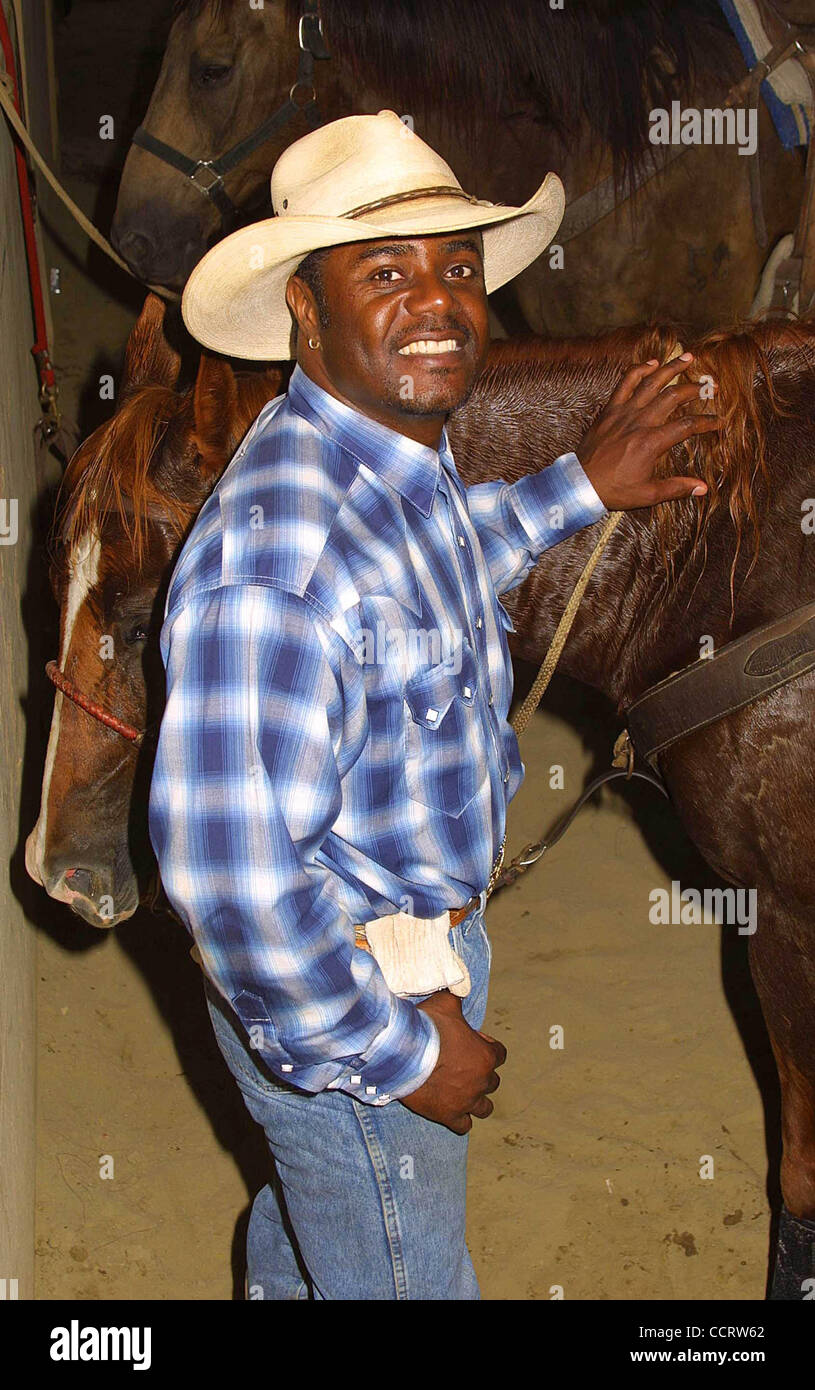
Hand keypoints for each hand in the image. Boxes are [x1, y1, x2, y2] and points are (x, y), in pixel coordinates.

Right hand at [399, 990, 505, 1133]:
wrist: (403, 1054)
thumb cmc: (427, 1027)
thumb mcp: (446, 1003)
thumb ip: (457, 999)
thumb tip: (459, 988)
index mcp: (485, 1055)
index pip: (500, 1054)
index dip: (487, 1048)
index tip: (471, 1044)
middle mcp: (481, 1080)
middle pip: (492, 1081)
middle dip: (480, 1073)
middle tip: (461, 1066)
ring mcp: (466, 1101)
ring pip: (484, 1108)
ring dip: (476, 1100)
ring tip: (461, 1092)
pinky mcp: (449, 1116)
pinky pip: (464, 1125)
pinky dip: (460, 1119)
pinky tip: (450, 1109)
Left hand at [577, 353, 719, 510]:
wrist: (580, 484)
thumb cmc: (614, 490)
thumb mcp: (648, 494)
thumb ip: (677, 488)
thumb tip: (703, 488)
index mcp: (651, 443)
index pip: (687, 425)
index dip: (707, 422)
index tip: (719, 421)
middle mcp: (640, 422)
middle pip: (674, 396)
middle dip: (696, 389)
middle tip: (711, 386)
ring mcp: (623, 412)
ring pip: (651, 382)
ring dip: (672, 369)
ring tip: (689, 358)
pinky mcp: (610, 409)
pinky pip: (625, 382)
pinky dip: (639, 370)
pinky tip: (653, 362)